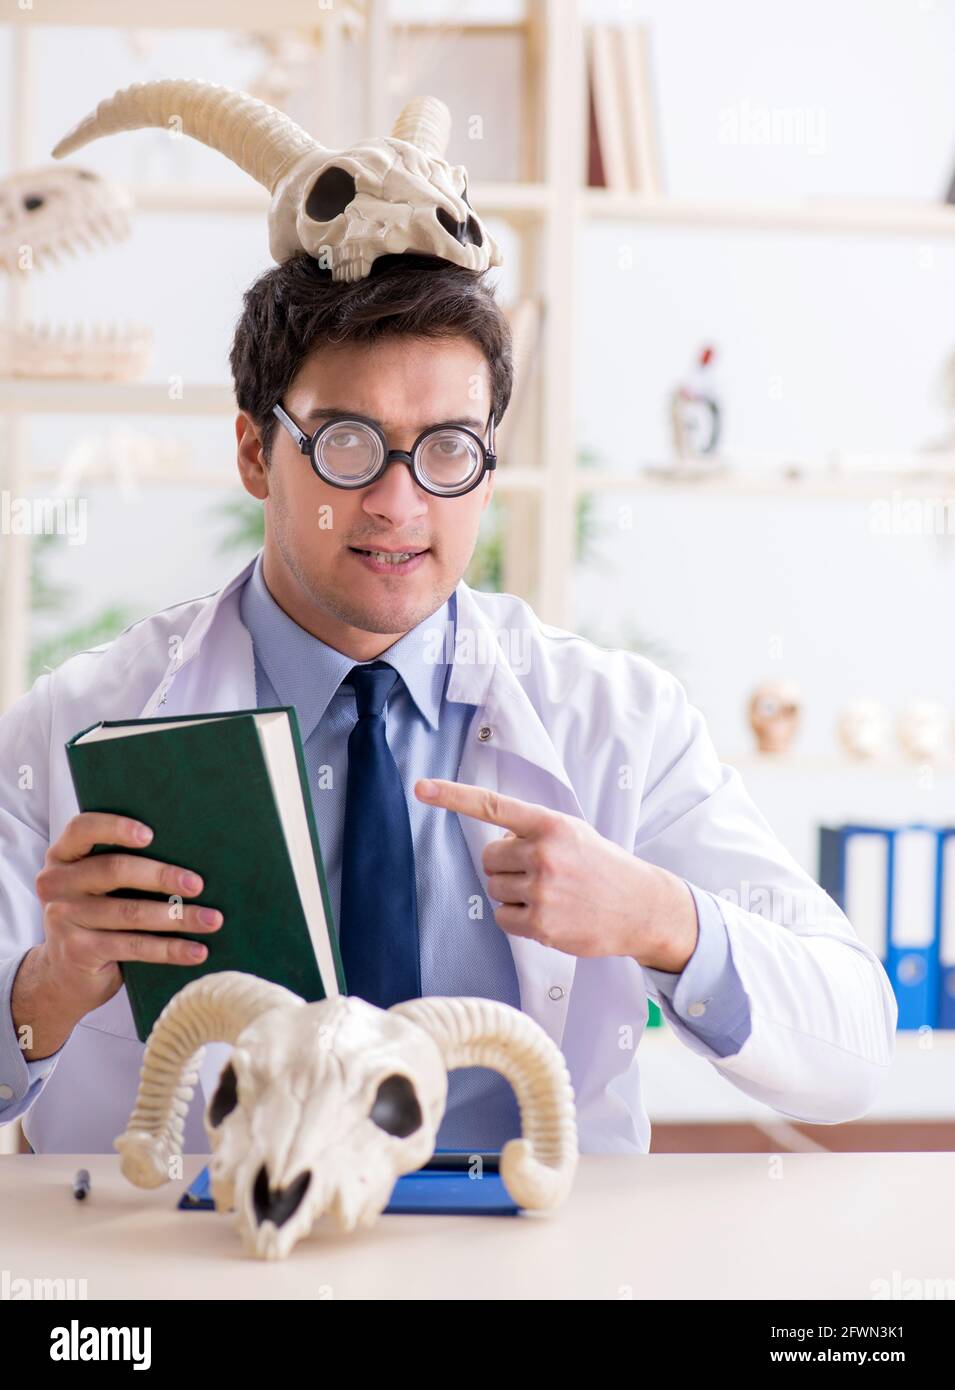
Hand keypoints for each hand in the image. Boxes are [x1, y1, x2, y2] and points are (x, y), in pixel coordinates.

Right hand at [14, 813, 222, 1058]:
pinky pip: (134, 946)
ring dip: (177, 916)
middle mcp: (57, 883)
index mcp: (64, 856)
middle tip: (197, 884)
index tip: (151, 834)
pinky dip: (170, 949)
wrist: (63, 975)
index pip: (82, 829)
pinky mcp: (79, 951)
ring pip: (130, 912)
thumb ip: (121, 866)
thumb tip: (189, 851)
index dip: (116, 828)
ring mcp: (64, 918)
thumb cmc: (95, 917)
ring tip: (212, 919)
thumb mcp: (96, 886)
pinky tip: (197, 951)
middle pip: (114, 870)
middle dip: (161, 876)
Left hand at [415, 779, 697, 967]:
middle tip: (540, 872)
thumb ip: (533, 831)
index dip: (453, 796)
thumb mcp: (573, 833)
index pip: (493, 806)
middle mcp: (544, 854)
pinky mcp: (542, 924)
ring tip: (549, 894)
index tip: (421, 787)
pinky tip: (547, 915)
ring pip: (494, 889)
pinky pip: (503, 918)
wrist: (641, 907)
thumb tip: (494, 842)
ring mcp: (542, 890)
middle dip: (506, 866)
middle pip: (488, 858)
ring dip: (513, 893)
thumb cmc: (601, 866)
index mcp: (550, 824)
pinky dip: (517, 919)